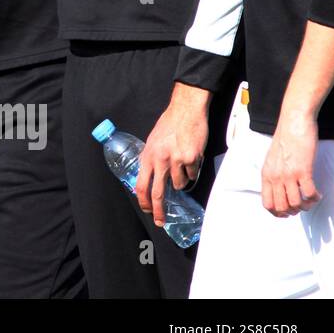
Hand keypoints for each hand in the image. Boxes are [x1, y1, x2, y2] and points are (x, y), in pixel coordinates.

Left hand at [135, 84, 208, 225]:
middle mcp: (160, 160)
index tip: (146, 210)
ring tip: (182, 164)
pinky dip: (193, 170)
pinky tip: (191, 156)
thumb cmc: (168, 125)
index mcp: (147, 156)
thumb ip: (151, 159)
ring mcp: (176, 160)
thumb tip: (151, 177)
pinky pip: (193, 174)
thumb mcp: (152, 142)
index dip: (143, 200)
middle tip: (160, 221)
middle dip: (159, 210)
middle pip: (158, 193)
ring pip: (180, 184)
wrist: (185, 111)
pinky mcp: (192, 159)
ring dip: (182, 180)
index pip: (141, 184)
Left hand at [262, 111, 320, 216]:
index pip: (267, 203)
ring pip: (296, 204)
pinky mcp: (303, 170)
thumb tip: (280, 189)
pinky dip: (315, 198)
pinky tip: (318, 193)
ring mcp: (288, 174)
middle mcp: (275, 176)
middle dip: (294, 211)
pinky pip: (309, 193)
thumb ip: (274, 174)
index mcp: (266, 174)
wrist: (293, 123)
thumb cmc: (285, 139)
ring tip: (311, 200)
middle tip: (302, 206)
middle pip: (282, 207)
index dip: (278, 213)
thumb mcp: (272, 159)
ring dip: (306, 206)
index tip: (288, 213)